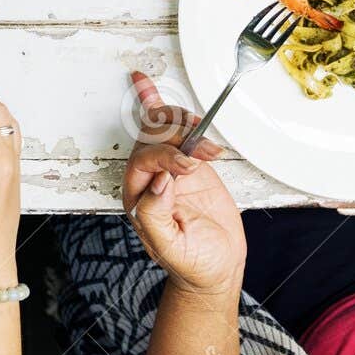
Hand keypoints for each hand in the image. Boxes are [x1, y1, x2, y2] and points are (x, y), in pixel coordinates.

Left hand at [123, 73, 244, 298]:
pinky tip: (143, 84)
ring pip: (164, 128)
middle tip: (203, 153)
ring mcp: (169, 168)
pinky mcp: (189, 164)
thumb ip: (155, 215)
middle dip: (178, 136)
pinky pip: (172, 130)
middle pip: (153, 137)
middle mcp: (148, 178)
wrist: (217, 269)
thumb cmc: (192, 264)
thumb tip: (156, 181)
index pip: (145, 161)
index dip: (166, 156)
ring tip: (208, 146)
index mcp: (137, 198)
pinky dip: (160, 106)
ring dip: (186, 126)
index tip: (190, 167)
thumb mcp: (171, 248)